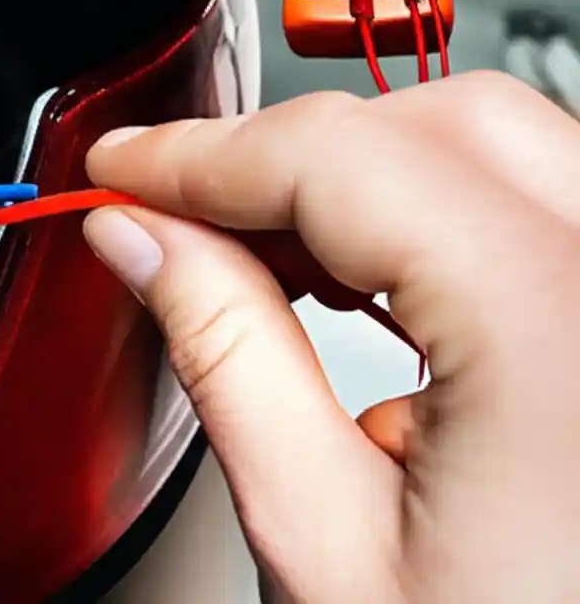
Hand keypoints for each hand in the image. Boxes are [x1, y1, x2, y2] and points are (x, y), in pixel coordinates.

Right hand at [82, 72, 579, 602]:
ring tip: (252, 253)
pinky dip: (428, 220)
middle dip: (284, 156)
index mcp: (559, 343)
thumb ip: (223, 354)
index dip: (203, 152)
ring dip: (357, 182)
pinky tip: (355, 281)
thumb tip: (141, 242)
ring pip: (498, 150)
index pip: (343, 162)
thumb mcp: (321, 537)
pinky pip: (538, 214)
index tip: (124, 166)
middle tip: (173, 211)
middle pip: (436, 124)